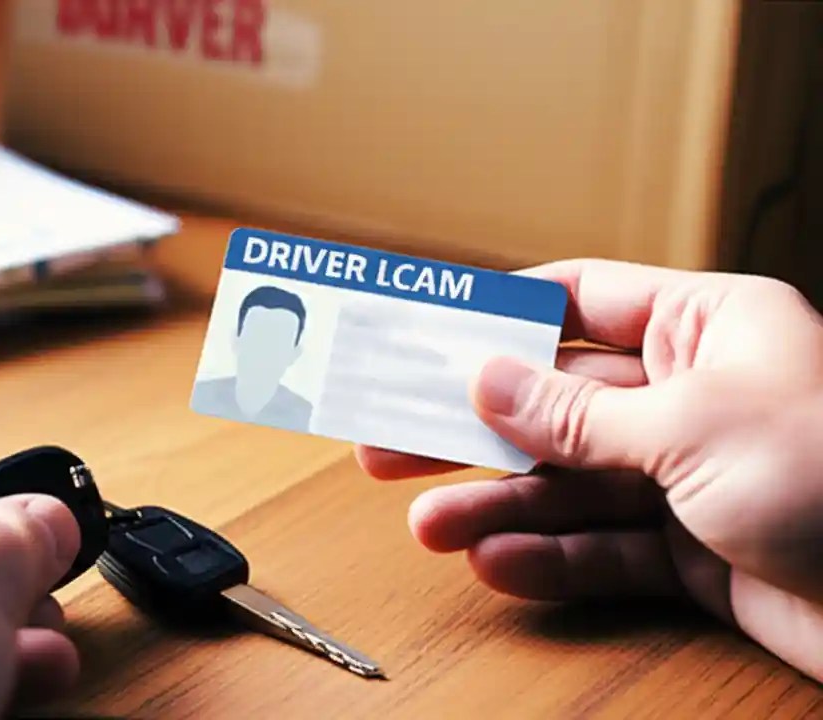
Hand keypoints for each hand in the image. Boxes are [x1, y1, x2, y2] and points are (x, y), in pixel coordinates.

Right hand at [356, 259, 822, 681]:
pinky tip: (499, 565)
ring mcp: (694, 473)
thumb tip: (486, 378)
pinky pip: (608, 547)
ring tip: (429, 524)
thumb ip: (578, 411)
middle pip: (559, 401)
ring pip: (572, 484)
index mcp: (711, 326)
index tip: (421, 332)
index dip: (497, 316)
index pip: (582, 301)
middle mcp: (697, 392)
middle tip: (387, 439)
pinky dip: (554, 558)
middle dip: (474, 426)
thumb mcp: (691, 428)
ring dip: (501, 506)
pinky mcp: (697, 548)